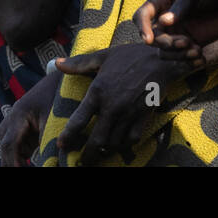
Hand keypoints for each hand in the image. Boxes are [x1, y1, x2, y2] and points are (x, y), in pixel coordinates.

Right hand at [0, 74, 58, 166]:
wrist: (60, 79)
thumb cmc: (57, 95)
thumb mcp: (54, 117)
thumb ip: (49, 138)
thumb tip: (49, 160)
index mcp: (19, 114)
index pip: (10, 143)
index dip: (13, 161)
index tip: (20, 169)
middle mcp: (12, 118)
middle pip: (5, 146)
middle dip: (11, 162)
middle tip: (22, 170)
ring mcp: (14, 122)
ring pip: (8, 147)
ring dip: (15, 159)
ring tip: (27, 166)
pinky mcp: (21, 127)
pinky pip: (16, 145)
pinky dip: (21, 156)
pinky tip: (29, 162)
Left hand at [52, 44, 189, 164]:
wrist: (162, 57)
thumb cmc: (130, 56)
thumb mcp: (103, 56)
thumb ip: (79, 64)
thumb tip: (56, 64)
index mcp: (98, 91)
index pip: (78, 120)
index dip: (68, 137)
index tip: (62, 145)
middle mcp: (112, 106)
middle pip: (97, 141)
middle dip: (88, 155)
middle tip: (83, 161)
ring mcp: (129, 113)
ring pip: (114, 142)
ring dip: (107, 149)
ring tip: (102, 152)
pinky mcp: (144, 116)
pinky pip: (133, 138)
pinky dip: (126, 143)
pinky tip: (121, 141)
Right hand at [134, 0, 217, 58]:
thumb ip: (181, 6)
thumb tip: (163, 22)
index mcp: (162, 1)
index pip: (142, 15)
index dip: (142, 28)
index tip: (149, 40)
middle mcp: (164, 19)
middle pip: (153, 39)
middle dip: (167, 43)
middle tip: (187, 42)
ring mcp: (176, 33)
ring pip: (165, 52)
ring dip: (179, 55)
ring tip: (198, 51)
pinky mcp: (188, 44)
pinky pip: (180, 58)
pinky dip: (189, 62)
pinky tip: (202, 60)